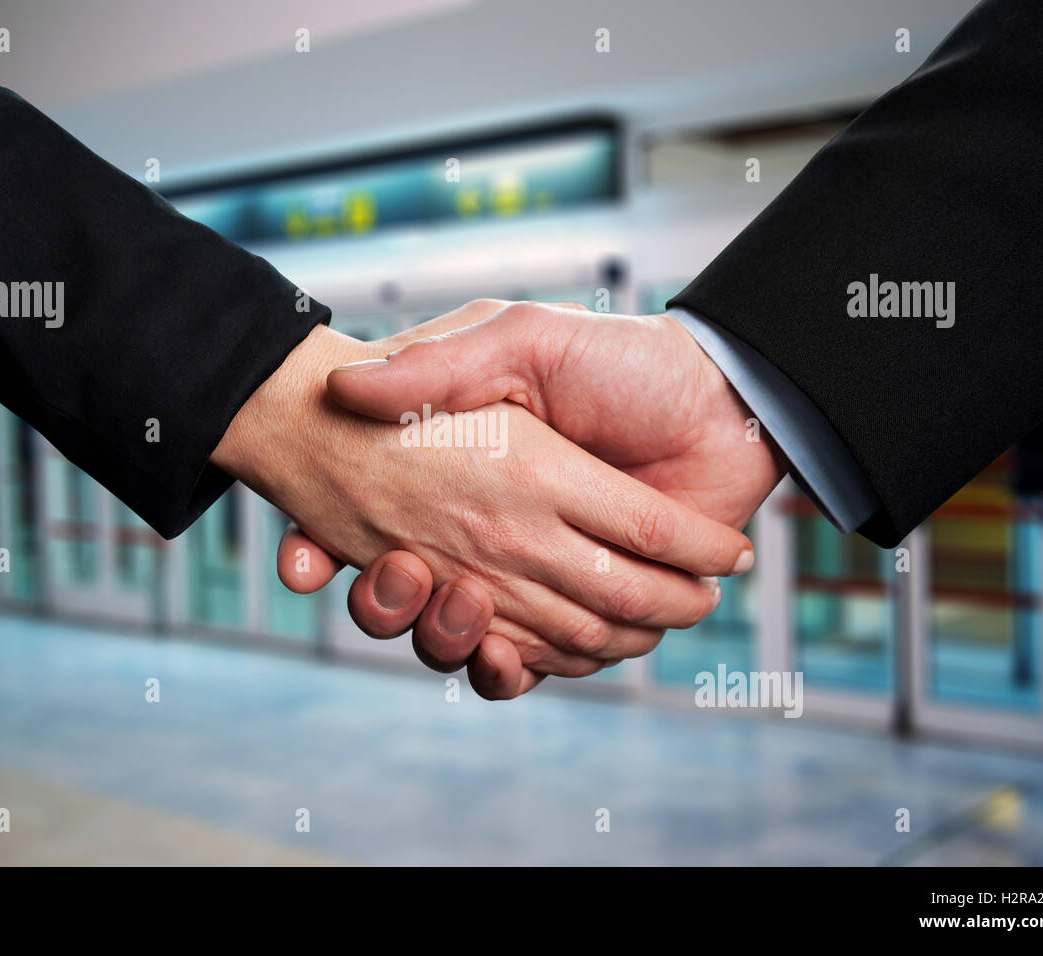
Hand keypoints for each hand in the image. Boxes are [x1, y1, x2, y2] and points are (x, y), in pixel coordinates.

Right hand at [284, 301, 787, 697]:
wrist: (717, 397)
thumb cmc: (617, 359)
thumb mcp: (518, 339)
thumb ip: (440, 365)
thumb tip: (343, 388)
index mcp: (473, 482)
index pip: (390, 539)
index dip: (348, 566)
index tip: (325, 562)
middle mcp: (501, 539)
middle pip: (430, 607)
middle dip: (404, 609)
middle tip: (409, 574)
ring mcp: (547, 580)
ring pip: (484, 644)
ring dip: (459, 641)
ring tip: (465, 604)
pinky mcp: (595, 613)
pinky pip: (546, 664)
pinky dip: (524, 670)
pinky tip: (509, 653)